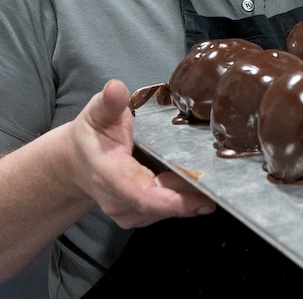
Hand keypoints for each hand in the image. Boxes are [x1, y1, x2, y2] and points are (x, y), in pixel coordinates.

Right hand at [68, 80, 215, 227]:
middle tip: (225, 178)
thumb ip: (108, 102)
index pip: (141, 195)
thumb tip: (115, 88)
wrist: (78, 161)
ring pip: (169, 208)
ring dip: (192, 193)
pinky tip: (200, 178)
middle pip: (163, 204)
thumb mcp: (97, 113)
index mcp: (109, 176)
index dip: (173, 201)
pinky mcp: (142, 214)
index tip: (203, 200)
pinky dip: (187, 195)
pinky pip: (170, 207)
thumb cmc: (93, 134)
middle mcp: (119, 201)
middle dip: (193, 192)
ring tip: (215, 175)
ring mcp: (130, 212)